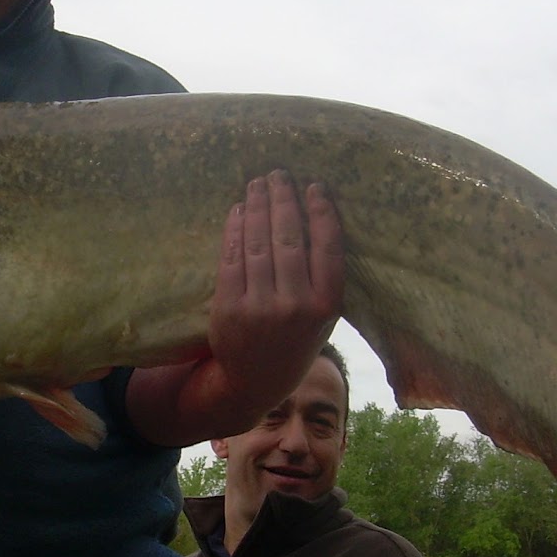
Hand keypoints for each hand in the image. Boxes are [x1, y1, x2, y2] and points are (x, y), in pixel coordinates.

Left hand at [124, 170, 343, 446]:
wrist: (253, 382)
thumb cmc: (294, 342)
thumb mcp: (322, 319)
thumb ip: (323, 278)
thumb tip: (316, 218)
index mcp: (326, 307)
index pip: (327, 248)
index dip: (322, 213)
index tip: (315, 186)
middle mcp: (295, 306)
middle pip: (290, 239)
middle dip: (283, 200)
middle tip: (279, 174)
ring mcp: (260, 307)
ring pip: (259, 243)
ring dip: (257, 207)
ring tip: (257, 184)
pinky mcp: (229, 307)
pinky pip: (232, 257)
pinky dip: (234, 229)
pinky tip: (237, 210)